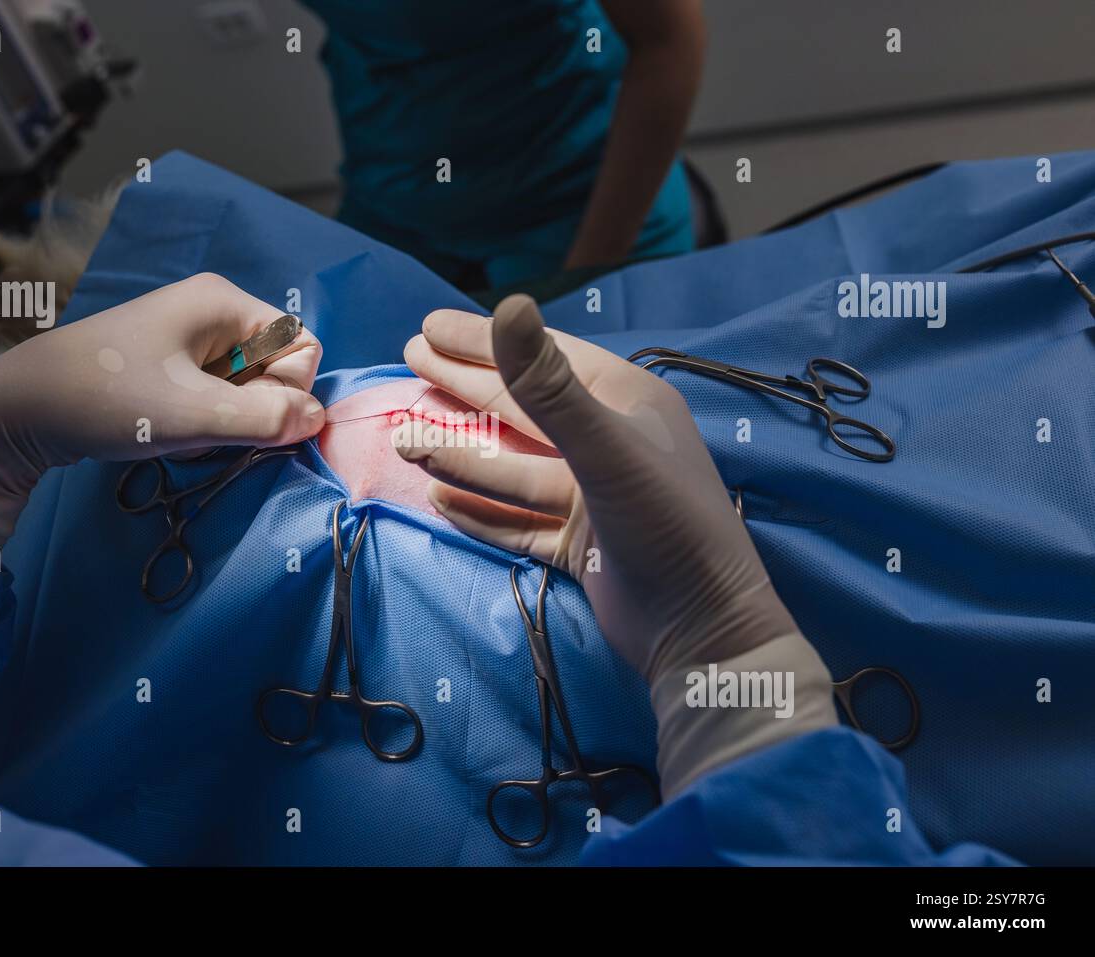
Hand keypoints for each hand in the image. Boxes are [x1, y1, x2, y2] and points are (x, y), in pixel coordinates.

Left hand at [0, 273, 323, 567]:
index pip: (302, 347)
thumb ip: (266, 419)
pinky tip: (169, 432)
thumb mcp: (194, 416)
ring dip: (227, 422)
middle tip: (207, 428)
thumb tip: (317, 420)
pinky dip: (204, 423)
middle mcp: (212, 311)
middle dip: (254, 410)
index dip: (287, 392)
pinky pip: (218, 397)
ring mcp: (189, 338)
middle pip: (276, 369)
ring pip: (248, 389)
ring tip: (182, 431)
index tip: (245, 419)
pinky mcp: (170, 366)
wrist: (18, 412)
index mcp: (224, 302)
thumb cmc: (106, 401)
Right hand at [399, 294, 790, 678]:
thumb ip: (548, 384)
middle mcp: (609, 443)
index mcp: (626, 403)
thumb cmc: (664, 524)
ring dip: (459, 453)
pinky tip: (438, 497)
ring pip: (511, 467)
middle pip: (521, 407)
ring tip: (406, 437)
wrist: (701, 629)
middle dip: (465, 385)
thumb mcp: (604, 447)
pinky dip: (479, 508)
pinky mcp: (581, 545)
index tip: (431, 327)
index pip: (544, 357)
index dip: (485, 340)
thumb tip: (509, 303)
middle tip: (410, 358)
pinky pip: (517, 520)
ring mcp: (593, 497)